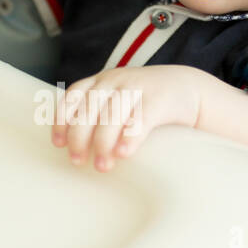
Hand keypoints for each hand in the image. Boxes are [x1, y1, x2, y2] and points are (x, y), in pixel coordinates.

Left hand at [51, 65, 201, 170]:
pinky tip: (124, 153)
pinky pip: (141, 118)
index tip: (59, 144)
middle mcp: (116, 81)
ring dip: (103, 141)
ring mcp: (138, 88)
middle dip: (80, 136)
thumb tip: (75, 149)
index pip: (74, 96)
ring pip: (112, 114)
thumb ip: (98, 114)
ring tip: (102, 166)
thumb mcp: (118, 99)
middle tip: (77, 161)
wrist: (188, 88)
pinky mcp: (159, 99)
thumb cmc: (146, 102)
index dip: (62, 119)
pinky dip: (130, 136)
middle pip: (89, 107)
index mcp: (102, 81)